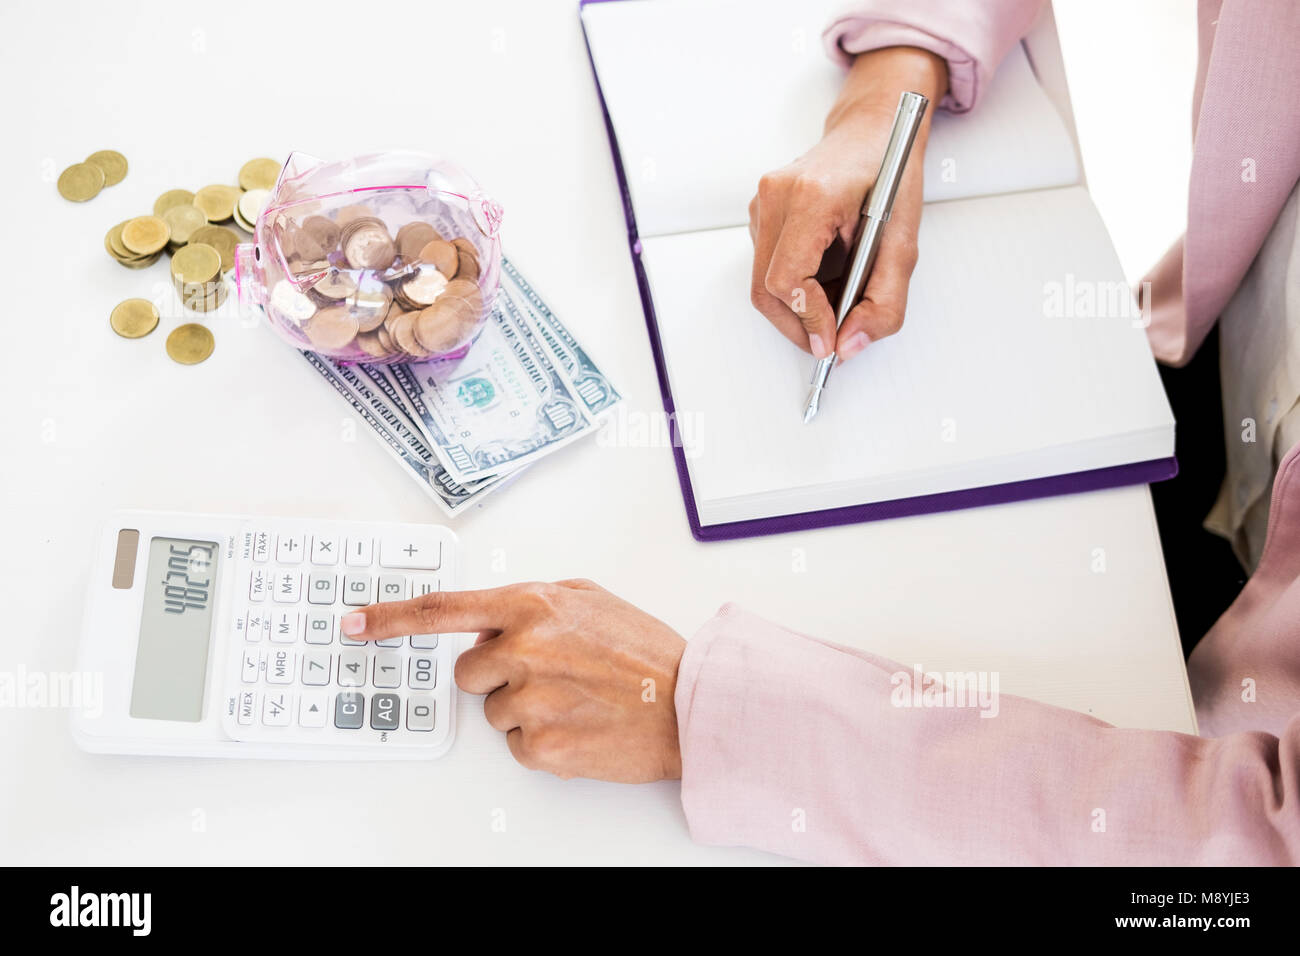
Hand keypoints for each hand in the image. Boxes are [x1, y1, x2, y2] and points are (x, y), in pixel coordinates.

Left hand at [340, 580, 686, 782]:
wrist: (689, 706)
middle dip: (498, 675)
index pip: (442, 609)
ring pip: (492, 711)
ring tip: (575, 700)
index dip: (390, 618)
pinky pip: (514, 744)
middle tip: (551, 675)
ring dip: (524, 708)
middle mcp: (524, 649)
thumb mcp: (590, 599)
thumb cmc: (645, 653)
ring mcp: (529, 700)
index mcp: (533, 606)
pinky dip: (541, 739)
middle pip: (467, 672)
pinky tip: (578, 725)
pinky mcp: (538, 746)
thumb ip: (532, 601)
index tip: (355, 623)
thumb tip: (493, 615)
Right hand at [748, 46, 947, 361]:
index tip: (832, 341)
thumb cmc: (889, 172)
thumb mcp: (904, 242)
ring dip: (798, 306)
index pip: (787, 280)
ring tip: (835, 301)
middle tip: (832, 339)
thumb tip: (850, 344)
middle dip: (799, 325)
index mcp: (811, 196)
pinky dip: (794, 287)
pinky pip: (766, 267)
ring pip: (763, 283)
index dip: (808, 321)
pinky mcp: (760, 211)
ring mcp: (762, 202)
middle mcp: (777, 196)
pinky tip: (823, 277)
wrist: (874, 128)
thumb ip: (884, 301)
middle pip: (766, 289)